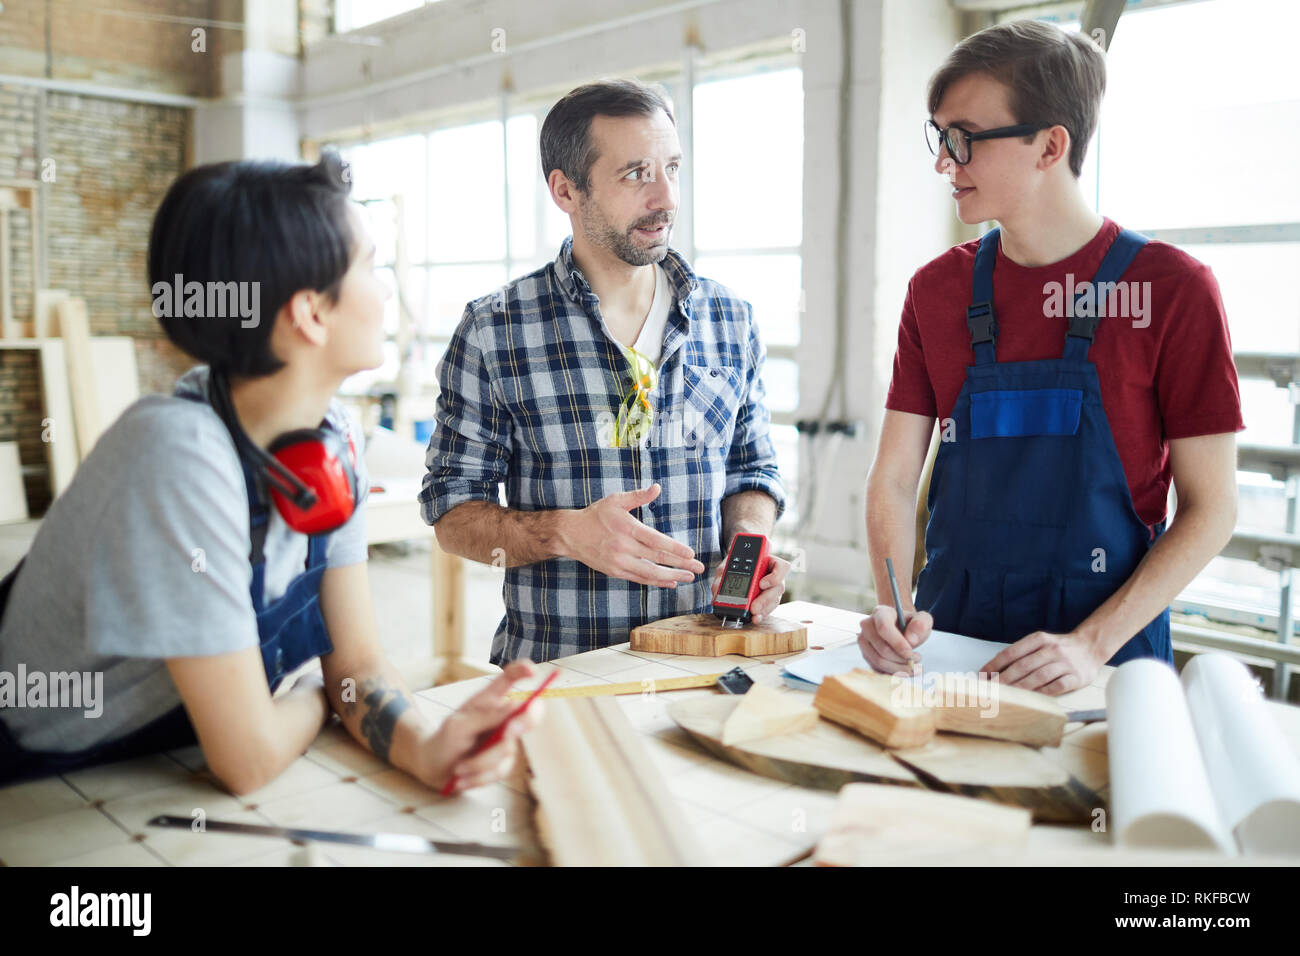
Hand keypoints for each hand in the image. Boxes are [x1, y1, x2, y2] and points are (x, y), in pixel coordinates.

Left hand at [419, 660, 544, 794]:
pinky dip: (477, 777)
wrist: (433, 769)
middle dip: (524, 722)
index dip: (524, 671)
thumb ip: (486, 717)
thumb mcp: (458, 726)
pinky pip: (499, 772)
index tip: (533, 671)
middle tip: (509, 732)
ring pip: (507, 750)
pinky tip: (461, 779)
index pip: (511, 678)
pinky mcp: (503, 764)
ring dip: (479, 763)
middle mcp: (503, 718)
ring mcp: (506, 742)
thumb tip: (516, 706)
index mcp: (489, 700)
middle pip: (530, 713)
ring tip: (458, 768)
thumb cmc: (444, 740)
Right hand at [562, 483, 705, 586]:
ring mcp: (620, 562)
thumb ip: (638, 496)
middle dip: (681, 564)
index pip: (656, 541)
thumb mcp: (616, 500)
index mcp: (627, 528)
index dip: (674, 548)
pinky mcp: (616, 571)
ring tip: (688, 577)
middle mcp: (624, 547)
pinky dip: (656, 582)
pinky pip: (640, 578)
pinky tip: (670, 582)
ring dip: (672, 576)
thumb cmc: (595, 515)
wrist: (571, 534)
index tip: (690, 553)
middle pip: (657, 558)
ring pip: (650, 572)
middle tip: (698, 567)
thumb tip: (657, 488)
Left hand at [709, 543, 791, 624]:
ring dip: (764, 609)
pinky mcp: (768, 601)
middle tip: (754, 607)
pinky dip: (761, 614)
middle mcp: (774, 576)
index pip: (781, 567)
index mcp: (768, 562)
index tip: (761, 584)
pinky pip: (769, 608)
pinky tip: (755, 618)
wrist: (732, 573)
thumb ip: (723, 575)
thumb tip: (718, 589)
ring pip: (774, 600)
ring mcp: (773, 589)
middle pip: (778, 587)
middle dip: (765, 599)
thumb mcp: (726, 566)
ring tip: (753, 615)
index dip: (774, 576)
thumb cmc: (733, 565)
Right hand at [857, 605, 932, 673]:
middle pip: (882, 649)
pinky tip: (903, 669)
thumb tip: (910, 640)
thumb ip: (921, 625)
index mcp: (880, 613)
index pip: (884, 628)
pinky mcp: (865, 654)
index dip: (897, 643)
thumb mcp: (923, 619)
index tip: (910, 653)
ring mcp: (864, 641)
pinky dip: (892, 672)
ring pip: (879, 661)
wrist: (902, 629)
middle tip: (917, 659)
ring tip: (912, 665)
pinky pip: (877, 668)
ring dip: (898, 667)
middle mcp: (867, 626)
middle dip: (902, 659)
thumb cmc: (911, 624)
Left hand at [981, 631, 1102, 694]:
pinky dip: (1042, 693)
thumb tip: (995, 670)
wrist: (1090, 647)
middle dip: (1004, 679)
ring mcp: (1065, 663)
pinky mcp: (1076, 677)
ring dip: (1020, 687)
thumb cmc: (1059, 648)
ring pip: (1038, 677)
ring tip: (1006, 696)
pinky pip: (1056, 686)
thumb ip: (1022, 653)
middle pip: (1023, 666)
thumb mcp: (1041, 642)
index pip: (1012, 652)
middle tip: (990, 689)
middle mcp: (1051, 649)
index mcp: (1039, 639)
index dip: (995, 665)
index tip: (983, 675)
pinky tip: (1031, 699)